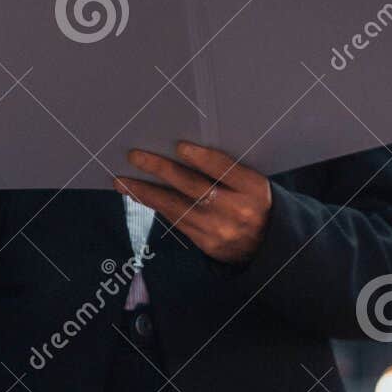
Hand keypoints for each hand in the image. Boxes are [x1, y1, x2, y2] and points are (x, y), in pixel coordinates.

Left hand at [115, 141, 270, 264]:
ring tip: (122, 181)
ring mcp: (220, 230)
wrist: (269, 246)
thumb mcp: (253, 183)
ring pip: (177, 208)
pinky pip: (176, 221)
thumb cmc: (254, 202)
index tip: (179, 146)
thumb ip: (227, 170)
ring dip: (146, 193)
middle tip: (135, 156)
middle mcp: (237, 210)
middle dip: (161, 170)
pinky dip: (156, 206)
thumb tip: (182, 149)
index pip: (225, 170)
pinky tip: (139, 195)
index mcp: (254, 189)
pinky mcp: (207, 244)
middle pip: (194, 187)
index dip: (201, 158)